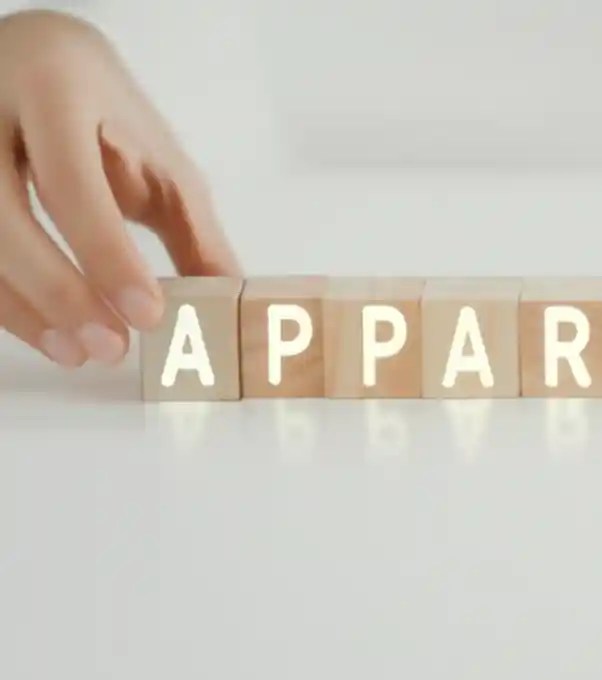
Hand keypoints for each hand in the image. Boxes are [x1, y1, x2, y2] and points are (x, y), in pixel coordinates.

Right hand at [0, 10, 238, 368]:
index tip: (147, 313)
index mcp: (55, 90)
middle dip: (61, 292)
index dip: (106, 253)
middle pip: (6, 215)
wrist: (33, 54)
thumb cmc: (104, 111)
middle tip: (111, 347)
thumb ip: (194, 228)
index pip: (72, 180)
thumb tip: (228, 303)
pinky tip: (46, 332)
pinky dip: (7, 303)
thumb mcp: (158, 157)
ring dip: (27, 309)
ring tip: (80, 352)